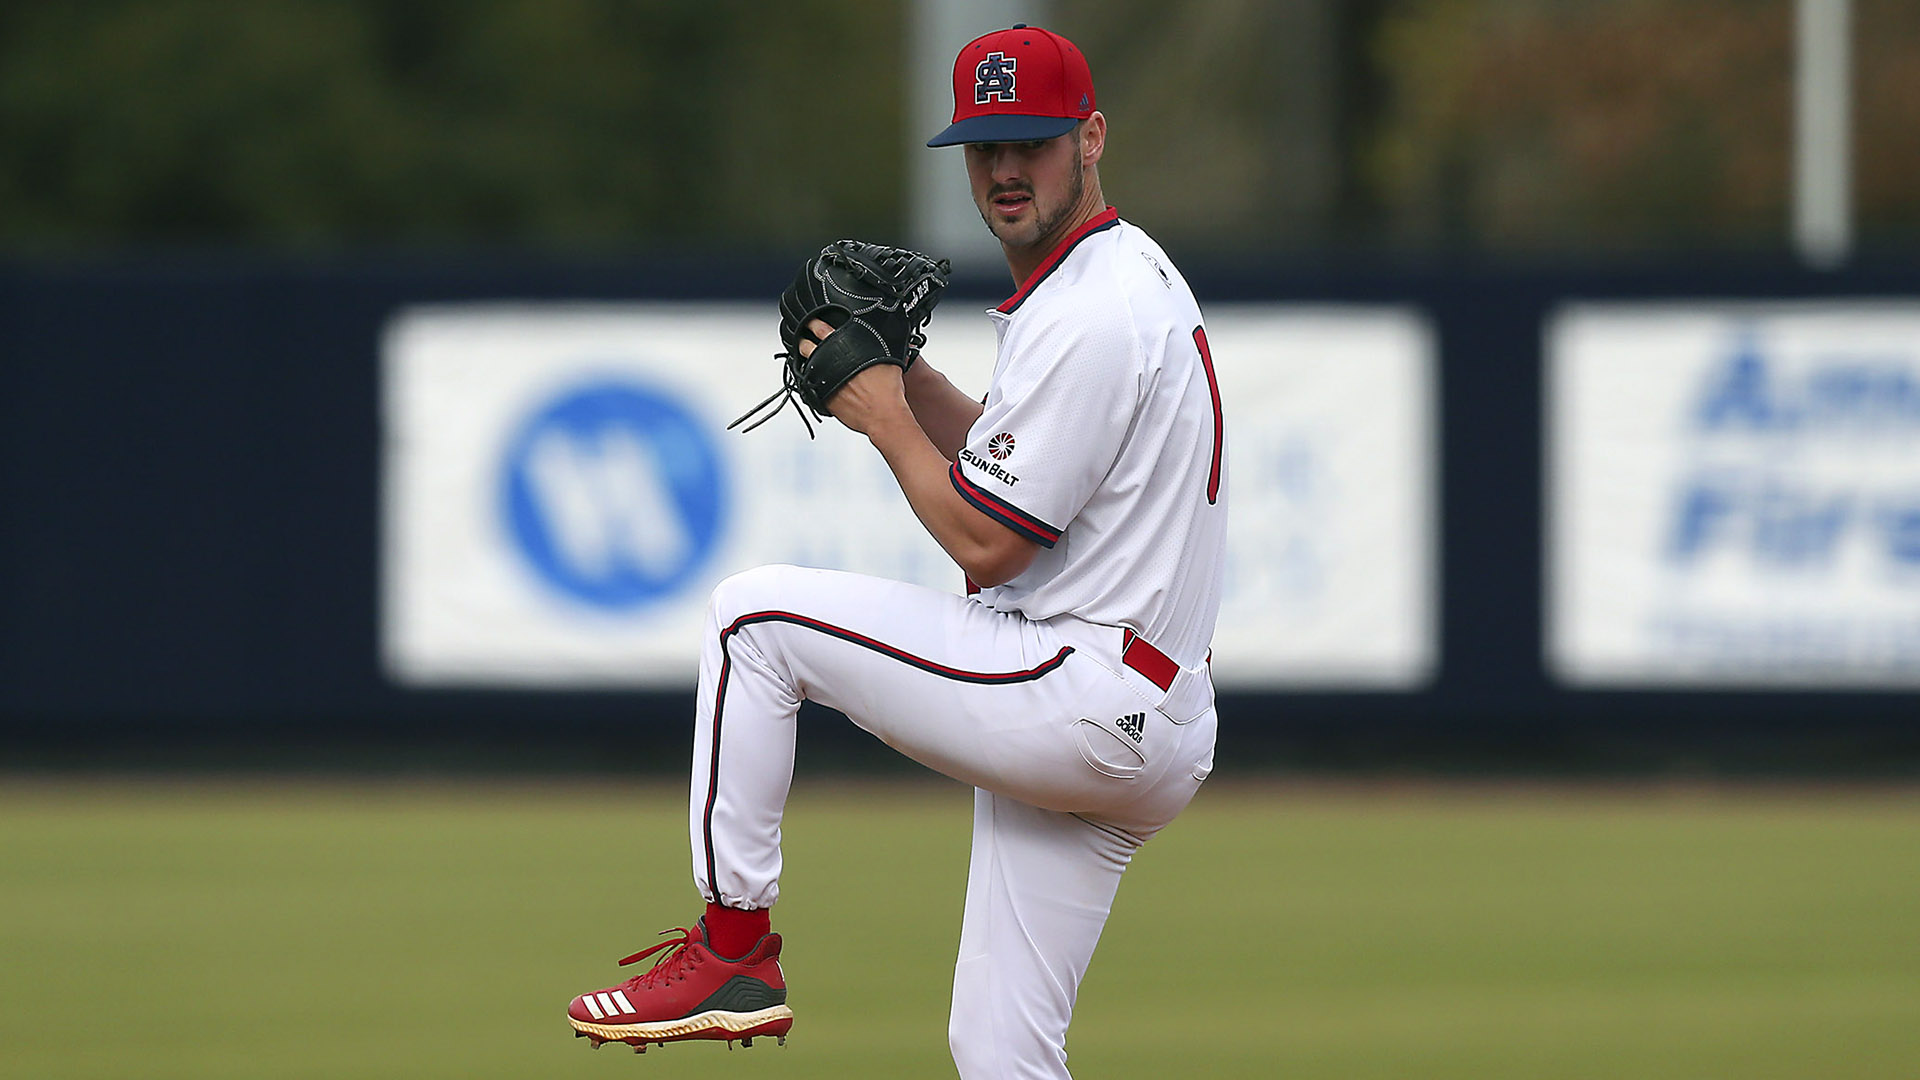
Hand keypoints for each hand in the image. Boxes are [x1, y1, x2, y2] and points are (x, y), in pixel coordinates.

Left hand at [799, 318, 910, 436]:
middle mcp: (828, 362)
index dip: (813, 322)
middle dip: (802, 341)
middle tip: (802, 339)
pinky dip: (813, 383)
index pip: (820, 327)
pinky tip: (818, 383)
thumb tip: (881, 336)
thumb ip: (877, 343)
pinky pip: (810, 387)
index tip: (810, 321)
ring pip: (805, 366)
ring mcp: (822, 381)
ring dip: (807, 363)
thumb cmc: (887, 390)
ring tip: (810, 361)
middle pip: (805, 346)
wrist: (882, 415)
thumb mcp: (888, 356)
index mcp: (842, 347)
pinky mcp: (821, 397)